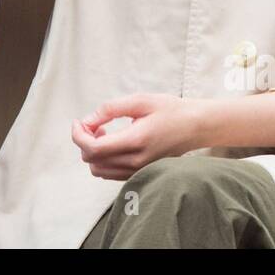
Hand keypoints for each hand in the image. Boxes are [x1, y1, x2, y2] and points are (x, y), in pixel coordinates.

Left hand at [70, 94, 205, 180]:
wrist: (196, 126)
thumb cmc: (170, 110)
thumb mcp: (140, 100)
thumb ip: (110, 109)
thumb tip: (87, 121)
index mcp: (135, 141)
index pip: (93, 148)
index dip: (78, 136)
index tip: (78, 122)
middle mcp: (136, 161)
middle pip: (93, 161)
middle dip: (84, 141)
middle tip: (94, 123)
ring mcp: (139, 170)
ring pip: (99, 171)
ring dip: (93, 152)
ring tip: (104, 132)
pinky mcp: (141, 173)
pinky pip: (111, 174)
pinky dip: (103, 159)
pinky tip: (113, 142)